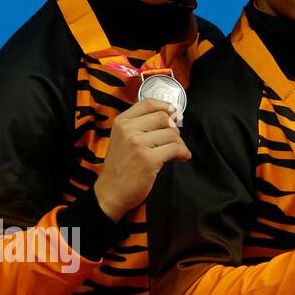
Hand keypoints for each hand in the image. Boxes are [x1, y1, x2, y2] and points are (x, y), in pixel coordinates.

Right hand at [95, 99, 189, 221]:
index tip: (174, 114)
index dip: (166, 106)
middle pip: (164, 117)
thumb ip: (142, 124)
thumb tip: (173, 114)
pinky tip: (181, 157)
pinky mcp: (149, 159)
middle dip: (174, 129)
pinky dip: (183, 153)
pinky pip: (176, 149)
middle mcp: (128, 130)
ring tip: (176, 152)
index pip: (148, 102)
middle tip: (173, 140)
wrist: (111, 191)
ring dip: (179, 143)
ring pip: (172, 134)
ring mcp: (138, 144)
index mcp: (121, 122)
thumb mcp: (123, 138)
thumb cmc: (121, 164)